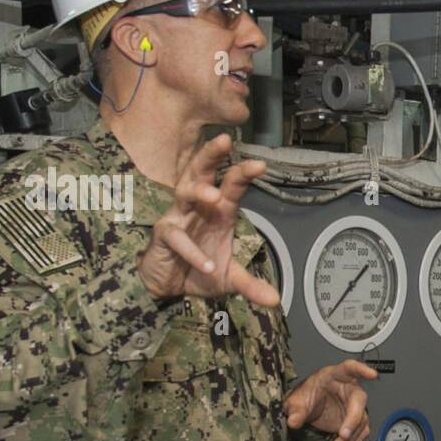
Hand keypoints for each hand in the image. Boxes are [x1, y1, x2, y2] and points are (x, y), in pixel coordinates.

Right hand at [137, 133, 277, 307]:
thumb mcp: (230, 280)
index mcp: (219, 211)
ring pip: (183, 193)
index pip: (232, 185)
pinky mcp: (164, 235)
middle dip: (211, 155)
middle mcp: (199, 208)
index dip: (244, 172)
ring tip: (214, 197)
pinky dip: (193, 251)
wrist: (167, 286)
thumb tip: (276, 301)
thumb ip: (251, 286)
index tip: (261, 163)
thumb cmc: (199, 270)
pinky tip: (208, 264)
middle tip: (224, 140)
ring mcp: (179, 218)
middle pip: (202, 173)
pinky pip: (177, 238)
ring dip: (199, 192)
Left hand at [284, 359, 377, 440]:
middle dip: (353, 418)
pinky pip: (359, 433)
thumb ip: (295, 410)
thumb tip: (294, 421)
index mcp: (334, 376)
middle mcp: (348, 389)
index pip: (349, 368)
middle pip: (359, 400)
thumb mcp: (295, 401)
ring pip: (361, 421)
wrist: (306, 410)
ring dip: (350, 438)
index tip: (372, 375)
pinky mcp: (354, 421)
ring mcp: (353, 406)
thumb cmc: (305, 397)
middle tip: (343, 434)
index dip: (361, 370)